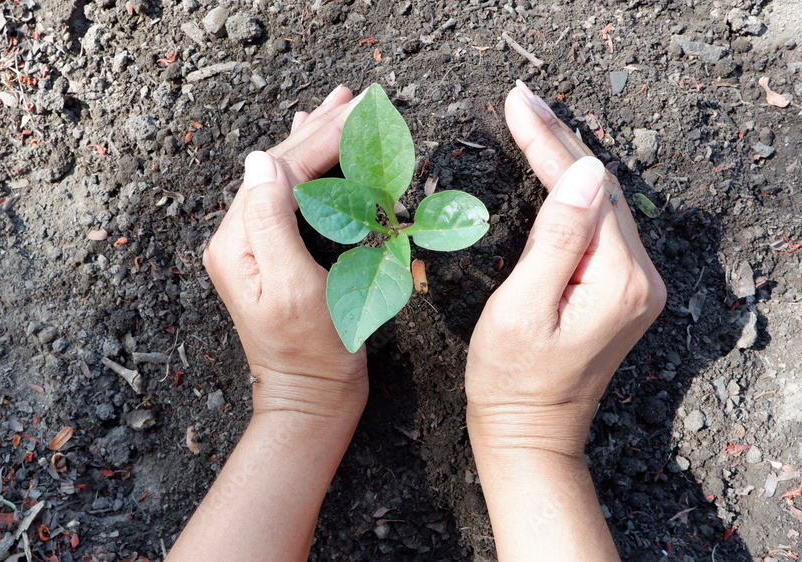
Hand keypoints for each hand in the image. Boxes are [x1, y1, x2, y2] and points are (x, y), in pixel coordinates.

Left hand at [169, 86, 368, 561]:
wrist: (311, 398)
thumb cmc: (312, 353)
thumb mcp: (293, 288)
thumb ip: (272, 222)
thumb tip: (261, 161)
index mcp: (237, 242)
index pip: (281, 171)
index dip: (321, 137)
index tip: (359, 108)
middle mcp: (237, 238)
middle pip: (279, 167)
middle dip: (319, 129)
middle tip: (357, 96)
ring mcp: (253, 246)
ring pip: (285, 176)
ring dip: (314, 140)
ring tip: (338, 106)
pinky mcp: (272, 254)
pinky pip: (289, 196)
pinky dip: (307, 167)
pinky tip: (309, 147)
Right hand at [465, 82, 667, 459]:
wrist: (529, 433)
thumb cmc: (513, 380)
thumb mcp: (523, 309)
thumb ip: (557, 239)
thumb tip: (587, 173)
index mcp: (618, 281)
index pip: (585, 189)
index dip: (548, 141)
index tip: (516, 103)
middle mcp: (640, 278)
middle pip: (601, 188)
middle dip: (559, 140)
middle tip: (520, 100)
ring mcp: (634, 285)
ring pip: (603, 203)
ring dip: (568, 160)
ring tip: (532, 121)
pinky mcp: (619, 290)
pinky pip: (600, 226)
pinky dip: (574, 191)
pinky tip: (556, 168)